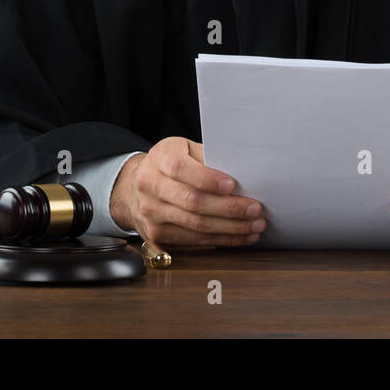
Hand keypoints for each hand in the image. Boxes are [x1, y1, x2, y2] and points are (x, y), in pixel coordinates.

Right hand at [109, 137, 265, 246]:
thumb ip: (208, 158)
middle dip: (228, 207)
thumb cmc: (168, 165)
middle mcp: (150, 186)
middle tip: (254, 208)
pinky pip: (194, 240)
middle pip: (192, 201)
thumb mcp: (184, 149)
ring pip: (196, 225)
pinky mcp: (157, 235)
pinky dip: (222, 239)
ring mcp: (151, 213)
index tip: (232, 185)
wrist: (134, 187)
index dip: (207, 179)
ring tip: (255, 225)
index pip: (180, 169)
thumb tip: (243, 173)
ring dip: (230, 228)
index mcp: (159, 158)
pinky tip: (241, 236)